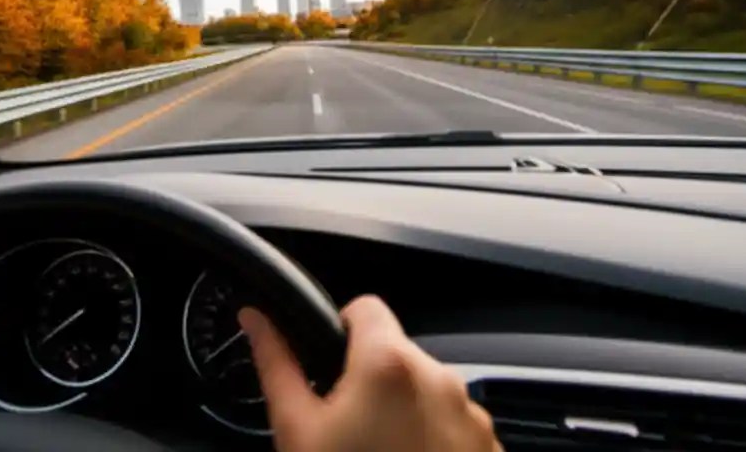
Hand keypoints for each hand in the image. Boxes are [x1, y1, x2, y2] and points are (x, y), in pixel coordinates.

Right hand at [240, 296, 498, 451]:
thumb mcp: (296, 430)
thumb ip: (276, 362)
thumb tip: (256, 319)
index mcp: (389, 363)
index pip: (363, 307)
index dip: (338, 331)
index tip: (326, 368)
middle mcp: (441, 380)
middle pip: (395, 353)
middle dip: (368, 380)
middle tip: (342, 429)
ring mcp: (471, 418)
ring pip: (425, 393)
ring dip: (401, 412)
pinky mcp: (489, 449)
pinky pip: (452, 427)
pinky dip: (429, 441)